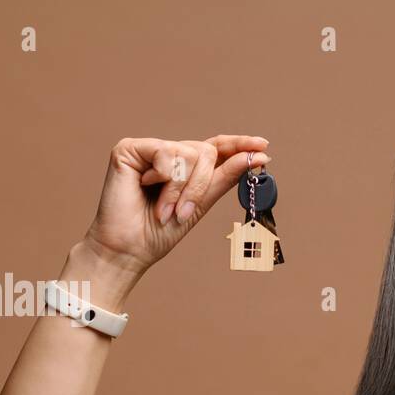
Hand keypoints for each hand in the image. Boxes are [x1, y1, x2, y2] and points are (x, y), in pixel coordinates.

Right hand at [80, 134, 271, 272]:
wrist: (129, 248)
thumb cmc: (160, 231)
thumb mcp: (200, 205)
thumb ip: (224, 178)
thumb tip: (257, 155)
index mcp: (187, 168)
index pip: (216, 148)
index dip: (239, 145)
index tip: (264, 146)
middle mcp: (169, 154)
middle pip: (206, 152)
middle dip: (200, 186)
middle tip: (184, 214)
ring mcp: (150, 149)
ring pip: (189, 154)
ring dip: (180, 189)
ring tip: (163, 210)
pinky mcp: (130, 148)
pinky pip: (166, 153)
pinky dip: (163, 178)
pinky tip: (144, 188)